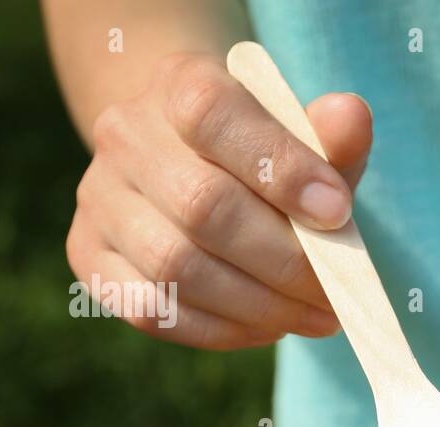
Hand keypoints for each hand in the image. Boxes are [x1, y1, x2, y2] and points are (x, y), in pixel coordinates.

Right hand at [66, 52, 371, 348]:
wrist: (196, 169)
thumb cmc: (268, 160)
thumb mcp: (307, 143)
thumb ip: (332, 137)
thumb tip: (350, 116)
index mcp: (180, 83)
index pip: (214, 114)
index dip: (280, 168)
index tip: (339, 213)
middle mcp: (124, 133)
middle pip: (202, 205)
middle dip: (283, 261)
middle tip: (335, 294)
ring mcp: (99, 196)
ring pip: (176, 267)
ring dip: (258, 305)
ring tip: (312, 316)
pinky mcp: (89, 256)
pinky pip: (153, 310)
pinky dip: (221, 329)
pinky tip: (266, 326)